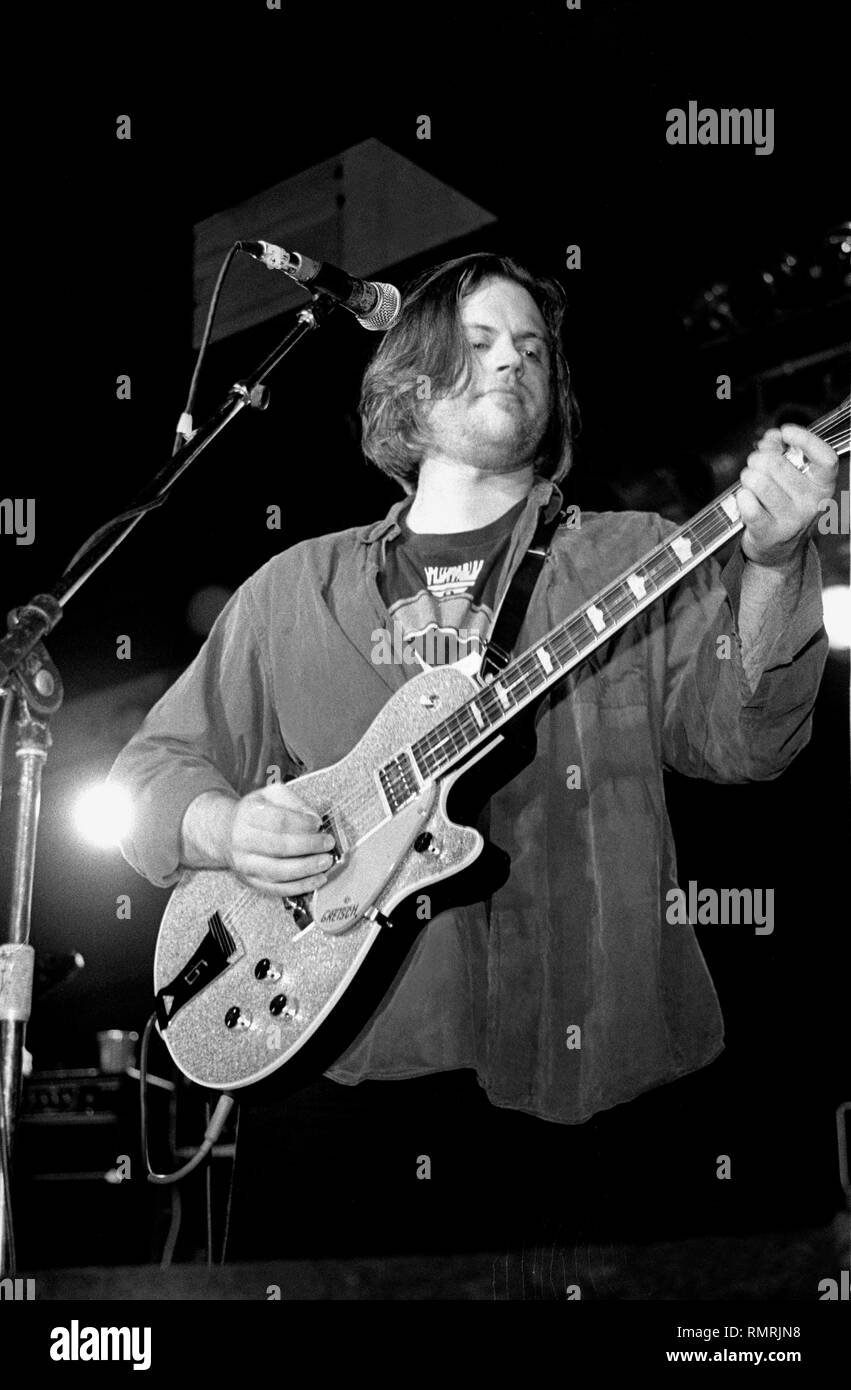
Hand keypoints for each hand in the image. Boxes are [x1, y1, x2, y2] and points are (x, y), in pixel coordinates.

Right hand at [227, 781, 335, 896]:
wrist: (225, 832)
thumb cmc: (255, 813)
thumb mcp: (270, 796)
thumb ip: (293, 802)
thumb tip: (313, 818)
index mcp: (247, 814)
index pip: (278, 821)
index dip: (302, 823)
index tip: (319, 823)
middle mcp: (242, 840)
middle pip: (279, 847)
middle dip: (309, 846)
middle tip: (328, 843)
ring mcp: (245, 864)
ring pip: (279, 872)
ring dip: (307, 869)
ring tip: (326, 862)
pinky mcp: (251, 881)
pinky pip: (277, 889)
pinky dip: (300, 886)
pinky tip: (318, 879)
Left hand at [738, 423, 837, 565]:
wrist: (779, 551)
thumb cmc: (784, 508)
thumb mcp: (792, 480)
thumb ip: (783, 453)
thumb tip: (771, 438)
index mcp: (823, 486)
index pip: (825, 457)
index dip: (805, 439)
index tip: (785, 431)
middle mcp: (812, 503)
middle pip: (776, 463)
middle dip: (758, 459)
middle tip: (755, 466)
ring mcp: (792, 520)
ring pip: (758, 481)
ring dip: (747, 477)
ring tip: (750, 484)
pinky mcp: (769, 532)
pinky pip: (747, 503)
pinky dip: (740, 496)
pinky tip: (744, 498)